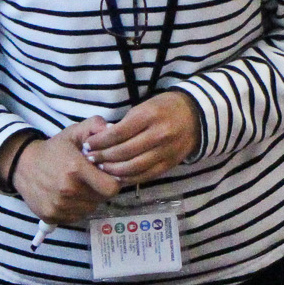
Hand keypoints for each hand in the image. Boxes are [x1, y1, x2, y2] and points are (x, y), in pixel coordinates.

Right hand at [11, 122, 121, 225]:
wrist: (23, 166)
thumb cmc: (54, 149)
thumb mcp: (74, 132)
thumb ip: (95, 125)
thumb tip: (111, 129)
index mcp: (75, 169)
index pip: (111, 188)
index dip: (113, 181)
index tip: (105, 174)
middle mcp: (67, 190)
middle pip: (102, 199)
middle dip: (100, 189)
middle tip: (90, 178)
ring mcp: (58, 206)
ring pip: (90, 209)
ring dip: (89, 200)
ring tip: (78, 186)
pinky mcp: (51, 216)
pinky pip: (76, 217)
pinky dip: (76, 209)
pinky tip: (68, 196)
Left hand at [82, 92, 198, 184]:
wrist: (196, 116)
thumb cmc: (164, 108)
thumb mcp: (144, 107)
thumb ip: (125, 124)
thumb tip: (101, 140)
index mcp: (149, 116)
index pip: (117, 133)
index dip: (99, 142)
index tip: (87, 144)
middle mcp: (158, 134)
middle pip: (124, 152)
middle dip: (103, 157)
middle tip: (89, 158)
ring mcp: (165, 151)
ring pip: (133, 167)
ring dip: (113, 170)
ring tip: (101, 168)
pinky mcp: (169, 164)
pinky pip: (145, 176)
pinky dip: (129, 178)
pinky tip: (117, 176)